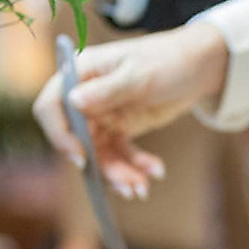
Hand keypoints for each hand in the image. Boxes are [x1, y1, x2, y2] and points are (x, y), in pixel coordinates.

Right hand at [32, 22, 228, 198]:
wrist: (196, 67)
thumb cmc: (166, 59)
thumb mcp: (139, 74)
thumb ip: (108, 89)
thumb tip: (72, 101)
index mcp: (81, 73)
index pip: (52, 106)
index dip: (60, 135)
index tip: (81, 159)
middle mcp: (85, 98)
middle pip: (77, 140)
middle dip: (101, 166)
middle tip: (127, 187)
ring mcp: (102, 116)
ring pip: (99, 154)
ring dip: (119, 174)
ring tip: (142, 189)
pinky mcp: (119, 129)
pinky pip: (120, 155)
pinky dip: (136, 167)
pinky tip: (156, 171)